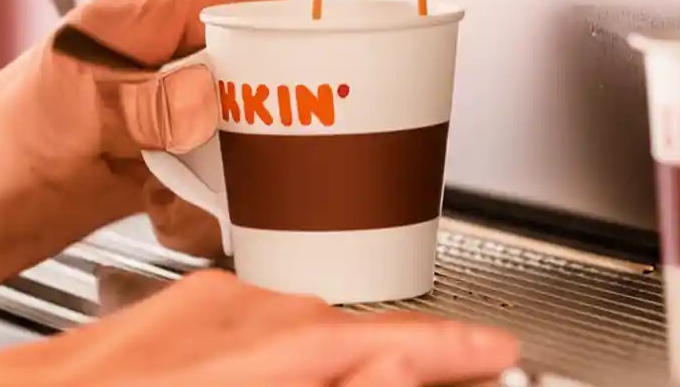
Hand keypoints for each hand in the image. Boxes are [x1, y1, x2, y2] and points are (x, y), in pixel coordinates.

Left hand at [0, 0, 283, 254]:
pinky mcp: (161, 162)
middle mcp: (156, 64)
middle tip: (274, 141)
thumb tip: (207, 97)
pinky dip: (203, 206)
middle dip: (263, 113)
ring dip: (233, 171)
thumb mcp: (74, 110)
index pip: (231, 1)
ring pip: (238, 133)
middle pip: (249, 71)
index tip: (317, 58)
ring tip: (209, 191)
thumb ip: (145, 101)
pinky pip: (212, 180)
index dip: (279, 23)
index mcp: (135, 23)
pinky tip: (171, 215)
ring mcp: (161, 114)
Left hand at [0, 270, 519, 386]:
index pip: (380, 340)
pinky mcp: (179, 307)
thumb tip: (393, 365)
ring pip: (304, 325)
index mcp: (254, 345)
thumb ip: (332, 377)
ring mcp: (203, 302)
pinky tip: (291, 369)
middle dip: (401, 354)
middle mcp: (234, 309)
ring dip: (342, 355)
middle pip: (348, 331)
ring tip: (377, 368)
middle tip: (457, 369)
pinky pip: (261, 322)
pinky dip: (293, 346)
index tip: (499, 350)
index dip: (451, 346)